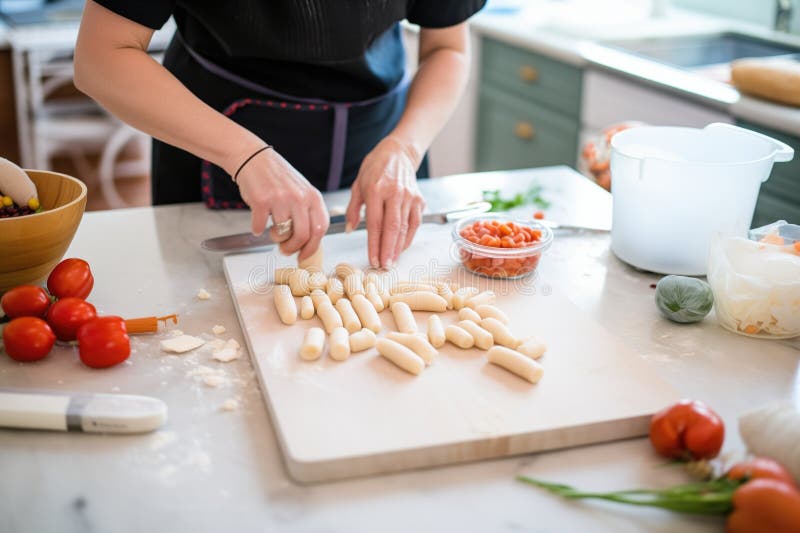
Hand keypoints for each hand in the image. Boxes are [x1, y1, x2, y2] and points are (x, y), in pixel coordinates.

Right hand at [234, 147, 328, 260]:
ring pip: (282, 234)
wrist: (253, 157)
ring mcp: (280, 199)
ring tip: (273, 232)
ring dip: (276, 238)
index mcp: (313, 197)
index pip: (320, 229)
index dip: (312, 247)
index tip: (304, 255)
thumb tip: (308, 243)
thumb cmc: (277, 178)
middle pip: (303, 236)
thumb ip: (308, 213)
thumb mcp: (302, 191)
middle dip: (293, 249)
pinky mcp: (261, 200)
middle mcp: (299, 197)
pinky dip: (256, 229)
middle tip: (285, 250)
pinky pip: (259, 226)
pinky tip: (257, 224)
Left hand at [345, 136, 425, 267]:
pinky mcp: (419, 200)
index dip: (374, 244)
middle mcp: (395, 193)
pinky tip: (401, 248)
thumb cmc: (375, 168)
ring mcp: (410, 196)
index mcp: (376, 189)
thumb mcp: (358, 184)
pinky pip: (415, 224)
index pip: (375, 223)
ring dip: (399, 248)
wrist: (398, 153)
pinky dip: (408, 238)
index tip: (372, 259)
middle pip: (393, 228)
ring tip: (392, 262)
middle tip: (384, 267)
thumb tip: (349, 230)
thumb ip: (352, 209)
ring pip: (405, 228)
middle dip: (388, 250)